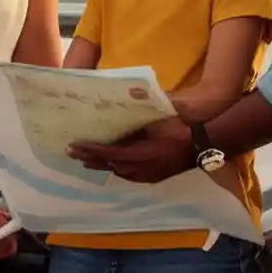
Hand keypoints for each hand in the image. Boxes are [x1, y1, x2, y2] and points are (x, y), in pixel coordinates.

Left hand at [68, 117, 196, 182]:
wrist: (199, 147)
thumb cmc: (178, 131)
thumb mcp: (157, 119)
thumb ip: (141, 111)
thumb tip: (129, 95)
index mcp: (138, 155)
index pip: (108, 153)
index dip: (91, 150)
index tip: (75, 146)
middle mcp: (138, 169)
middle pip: (108, 165)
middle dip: (90, 159)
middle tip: (72, 153)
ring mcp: (145, 176)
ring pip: (117, 172)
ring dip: (101, 166)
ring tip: (86, 161)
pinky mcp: (151, 178)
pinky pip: (128, 176)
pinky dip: (116, 170)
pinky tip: (112, 166)